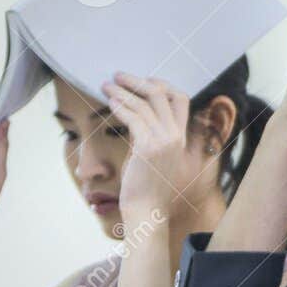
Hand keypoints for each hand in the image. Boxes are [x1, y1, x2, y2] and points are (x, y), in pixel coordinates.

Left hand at [102, 73, 190, 218]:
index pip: (180, 100)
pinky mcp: (148, 147)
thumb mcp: (154, 157)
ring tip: (106, 85)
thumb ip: (150, 137)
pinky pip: (134, 118)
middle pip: (162, 94)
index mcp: (181, 138)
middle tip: (119, 75)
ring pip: (145, 103)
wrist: (147, 211)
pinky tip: (108, 101)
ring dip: (123, 91)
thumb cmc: (147, 188)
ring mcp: (164, 141)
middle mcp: (176, 136)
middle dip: (139, 81)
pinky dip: (120, 105)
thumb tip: (134, 120)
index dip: (163, 85)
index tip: (144, 80)